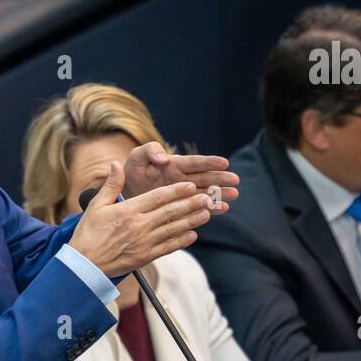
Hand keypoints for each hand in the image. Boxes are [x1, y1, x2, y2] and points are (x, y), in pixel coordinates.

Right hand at [69, 161, 215, 275]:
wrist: (84, 264)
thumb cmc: (88, 233)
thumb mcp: (96, 205)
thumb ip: (111, 185)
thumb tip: (116, 164)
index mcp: (128, 210)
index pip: (158, 197)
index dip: (176, 191)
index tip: (190, 185)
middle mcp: (139, 226)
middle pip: (170, 212)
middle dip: (190, 203)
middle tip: (207, 197)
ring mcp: (144, 242)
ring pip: (173, 229)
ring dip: (191, 220)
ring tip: (206, 213)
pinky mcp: (145, 256)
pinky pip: (168, 247)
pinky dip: (182, 241)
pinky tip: (192, 235)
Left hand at [122, 141, 238, 210]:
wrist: (125, 194)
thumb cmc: (132, 173)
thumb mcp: (136, 158)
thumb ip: (149, 151)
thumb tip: (163, 158)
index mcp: (174, 164)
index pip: (193, 163)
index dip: (208, 162)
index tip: (224, 162)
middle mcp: (183, 178)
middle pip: (205, 177)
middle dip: (220, 178)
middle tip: (235, 180)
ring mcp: (184, 193)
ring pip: (206, 191)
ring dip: (220, 193)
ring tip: (234, 195)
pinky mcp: (182, 206)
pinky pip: (198, 206)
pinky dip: (211, 207)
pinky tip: (223, 208)